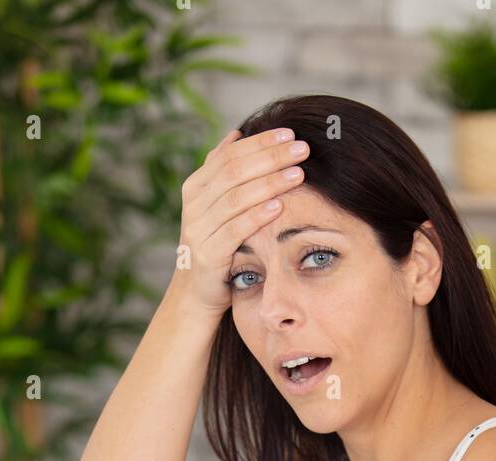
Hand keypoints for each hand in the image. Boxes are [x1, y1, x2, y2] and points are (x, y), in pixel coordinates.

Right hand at [171, 124, 309, 315]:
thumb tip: (237, 133)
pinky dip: (257, 216)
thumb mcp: (216, 206)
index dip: (260, 142)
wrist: (199, 292)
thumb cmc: (217, 245)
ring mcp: (198, 228)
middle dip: (270, 157)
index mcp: (197, 186)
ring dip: (270, 183)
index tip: (289, 133)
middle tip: (302, 148)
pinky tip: (279, 205)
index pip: (230, 153)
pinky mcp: (208, 254)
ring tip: (298, 173)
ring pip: (236, 197)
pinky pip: (234, 229)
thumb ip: (223, 172)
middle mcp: (194, 204)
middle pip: (234, 171)